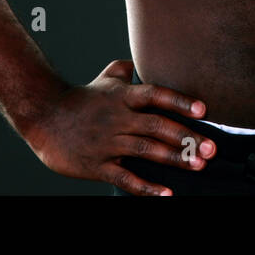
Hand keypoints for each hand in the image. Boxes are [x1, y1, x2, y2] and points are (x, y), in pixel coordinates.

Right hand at [22, 59, 215, 195]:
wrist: (43, 117)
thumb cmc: (79, 99)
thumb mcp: (104, 79)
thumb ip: (125, 69)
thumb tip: (140, 60)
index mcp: (123, 96)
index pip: (156, 94)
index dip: (180, 101)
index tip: (203, 110)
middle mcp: (117, 118)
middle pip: (157, 126)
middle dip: (187, 137)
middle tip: (211, 148)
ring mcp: (107, 142)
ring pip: (146, 150)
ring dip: (174, 158)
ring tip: (198, 165)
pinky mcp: (97, 165)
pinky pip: (125, 178)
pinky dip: (146, 188)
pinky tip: (166, 194)